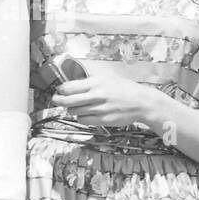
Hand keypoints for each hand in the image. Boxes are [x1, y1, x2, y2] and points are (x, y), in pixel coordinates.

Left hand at [51, 71, 165, 130]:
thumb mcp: (108, 78)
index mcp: (96, 83)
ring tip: (75, 107)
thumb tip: (75, 83)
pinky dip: (81, 118)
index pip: (70, 87)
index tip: (59, 90)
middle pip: (67, 101)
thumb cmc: (126, 89)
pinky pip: (83, 120)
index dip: (61, 90)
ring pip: (74, 111)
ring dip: (72, 110)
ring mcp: (99, 109)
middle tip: (56, 100)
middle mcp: (96, 95)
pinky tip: (85, 114)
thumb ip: (91, 81)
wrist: (141, 102)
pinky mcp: (103, 120)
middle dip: (59, 101)